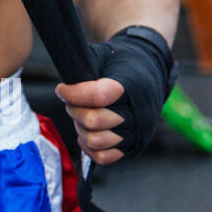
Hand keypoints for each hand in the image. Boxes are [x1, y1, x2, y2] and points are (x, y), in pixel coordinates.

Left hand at [55, 26, 176, 164]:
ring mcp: (136, 133)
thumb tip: (61, 87)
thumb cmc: (121, 62)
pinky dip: (89, 147)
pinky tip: (85, 131)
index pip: (98, 96)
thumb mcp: (103, 55)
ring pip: (95, 140)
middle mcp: (138, 113)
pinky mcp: (133, 147)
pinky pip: (104, 156)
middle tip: (71, 99)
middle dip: (74, 109)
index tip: (62, 89)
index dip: (73, 93)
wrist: (149, 72)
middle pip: (93, 120)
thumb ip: (83, 68)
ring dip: (80, 128)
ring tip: (81, 114)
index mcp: (131, 87)